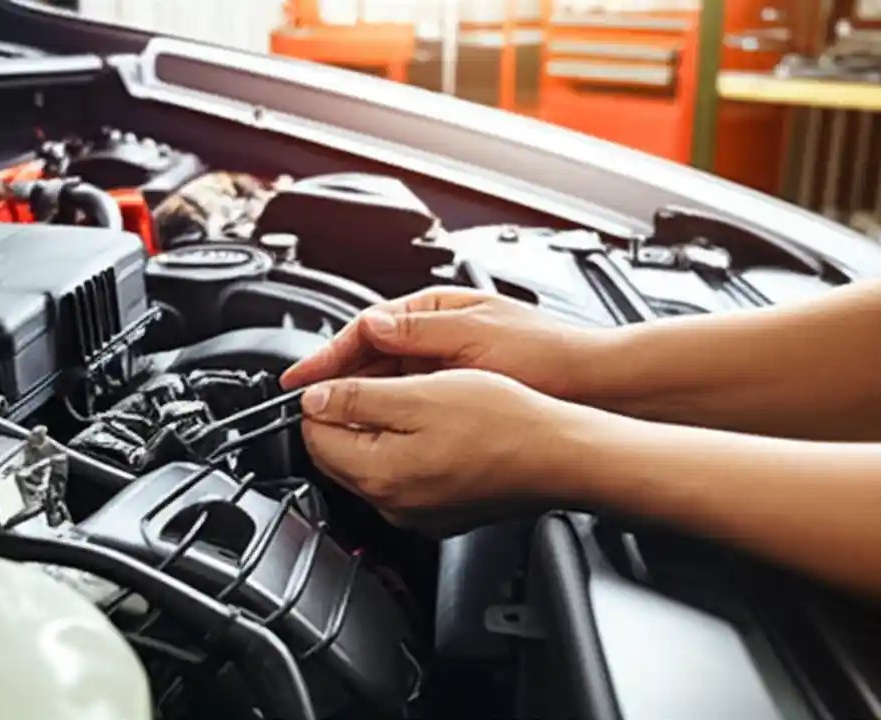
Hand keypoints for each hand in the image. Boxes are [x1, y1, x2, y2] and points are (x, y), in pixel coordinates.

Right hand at [281, 287, 610, 400]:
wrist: (594, 386)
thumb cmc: (547, 355)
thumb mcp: (476, 337)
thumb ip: (420, 331)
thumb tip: (371, 326)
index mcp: (435, 309)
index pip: (365, 329)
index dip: (328, 356)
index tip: (300, 379)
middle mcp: (434, 334)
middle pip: (367, 356)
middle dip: (335, 380)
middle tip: (304, 406)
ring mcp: (442, 363)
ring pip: (383, 380)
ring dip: (357, 398)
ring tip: (330, 421)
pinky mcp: (453, 392)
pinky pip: (406, 400)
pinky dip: (385, 413)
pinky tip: (375, 430)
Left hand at [300, 369, 595, 534]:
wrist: (560, 456)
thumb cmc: (503, 424)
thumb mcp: (420, 394)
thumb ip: (357, 398)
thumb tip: (313, 400)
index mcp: (379, 475)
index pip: (315, 436)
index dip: (320, 398)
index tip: (335, 375)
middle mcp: (392, 505)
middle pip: (338, 454)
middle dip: (345, 415)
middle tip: (370, 380)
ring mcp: (417, 514)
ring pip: (371, 465)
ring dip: (376, 430)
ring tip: (407, 396)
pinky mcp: (441, 513)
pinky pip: (404, 478)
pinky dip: (405, 449)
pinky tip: (431, 425)